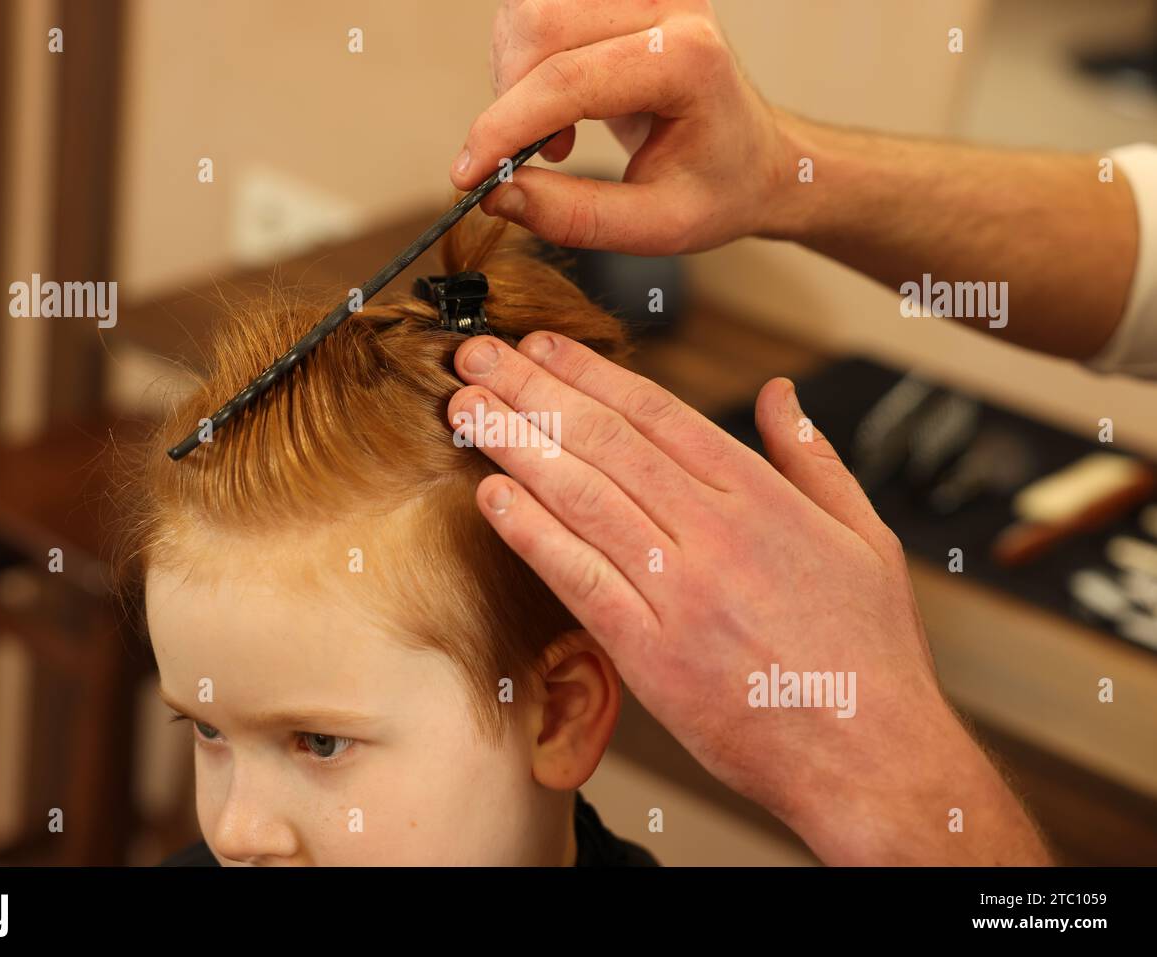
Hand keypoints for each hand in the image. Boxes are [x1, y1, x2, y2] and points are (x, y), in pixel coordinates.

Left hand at [447, 331, 1052, 864]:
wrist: (871, 758)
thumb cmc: (869, 652)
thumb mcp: (865, 535)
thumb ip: (813, 458)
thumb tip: (780, 394)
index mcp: (763, 497)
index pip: (657, 413)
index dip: (589, 373)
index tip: (541, 347)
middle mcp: (716, 532)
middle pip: (605, 442)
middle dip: (532, 391)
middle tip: (478, 356)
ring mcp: (681, 591)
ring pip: (583, 498)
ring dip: (516, 446)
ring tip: (465, 409)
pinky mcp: (652, 653)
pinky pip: (579, 579)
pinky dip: (532, 534)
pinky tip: (491, 496)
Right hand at [449, 0, 795, 254]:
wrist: (756, 156)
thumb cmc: (718, 189)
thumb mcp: (656, 227)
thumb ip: (575, 217)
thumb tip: (497, 195)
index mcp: (688, 60)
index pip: (567, 79)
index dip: (503, 129)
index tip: (466, 175)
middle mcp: (668, 5)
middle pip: (538, 26)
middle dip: (511, 101)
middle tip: (539, 156)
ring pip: (529, 13)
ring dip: (517, 81)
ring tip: (558, 132)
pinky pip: (540, 10)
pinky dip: (528, 62)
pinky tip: (563, 102)